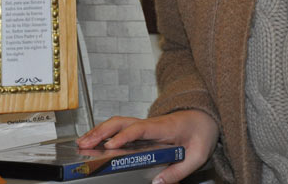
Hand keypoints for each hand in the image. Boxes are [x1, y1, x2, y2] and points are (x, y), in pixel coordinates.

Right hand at [76, 110, 218, 183]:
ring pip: (118, 123)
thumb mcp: (198, 155)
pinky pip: (120, 128)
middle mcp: (151, 123)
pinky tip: (94, 142)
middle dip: (101, 132)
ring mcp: (145, 125)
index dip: (125, 137)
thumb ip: (178, 171)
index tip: (111, 146)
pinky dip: (105, 133)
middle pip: (122, 122)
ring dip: (99, 131)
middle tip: (84, 144)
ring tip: (82, 143)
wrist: (205, 117)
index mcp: (164, 127)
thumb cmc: (201, 133)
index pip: (141, 129)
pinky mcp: (142, 129)